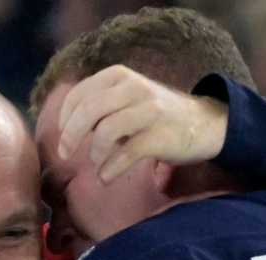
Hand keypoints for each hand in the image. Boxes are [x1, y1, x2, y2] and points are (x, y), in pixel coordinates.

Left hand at [55, 64, 227, 182]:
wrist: (202, 124)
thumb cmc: (156, 115)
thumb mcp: (127, 97)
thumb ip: (100, 105)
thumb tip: (69, 129)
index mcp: (119, 76)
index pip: (80, 94)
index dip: (65, 118)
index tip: (62, 136)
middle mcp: (134, 88)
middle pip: (89, 110)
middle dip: (70, 135)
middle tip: (65, 154)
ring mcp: (149, 111)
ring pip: (106, 131)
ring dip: (94, 153)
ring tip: (96, 164)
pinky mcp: (160, 136)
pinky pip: (126, 153)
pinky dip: (110, 169)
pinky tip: (105, 178)